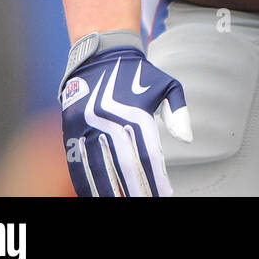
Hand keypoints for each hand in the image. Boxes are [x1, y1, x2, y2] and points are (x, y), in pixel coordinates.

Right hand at [59, 32, 190, 195]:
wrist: (103, 54)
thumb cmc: (140, 74)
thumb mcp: (168, 84)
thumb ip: (179, 112)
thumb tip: (187, 139)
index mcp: (137, 112)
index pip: (149, 154)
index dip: (157, 177)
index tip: (165, 194)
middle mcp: (112, 119)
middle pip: (125, 165)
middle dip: (135, 190)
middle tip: (145, 202)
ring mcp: (88, 125)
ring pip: (99, 167)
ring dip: (109, 190)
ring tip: (120, 204)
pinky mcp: (71, 128)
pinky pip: (76, 161)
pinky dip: (84, 181)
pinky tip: (92, 195)